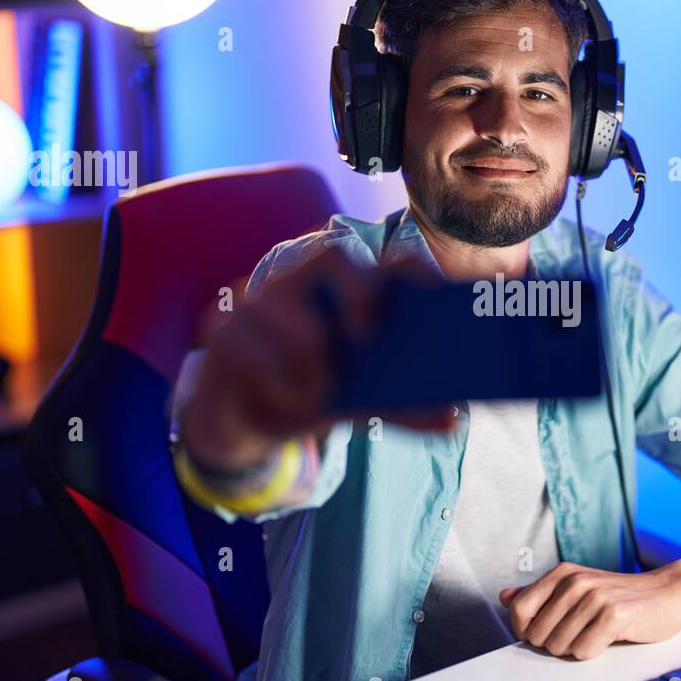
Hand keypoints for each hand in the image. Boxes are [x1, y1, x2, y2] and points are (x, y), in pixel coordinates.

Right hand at [180, 245, 452, 470]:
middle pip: (332, 257)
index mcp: (343, 297)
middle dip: (355, 288)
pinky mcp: (226, 335)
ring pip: (281, 304)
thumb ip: (402, 408)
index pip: (382, 264)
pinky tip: (290, 401)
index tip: (433, 290)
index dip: (411, 268)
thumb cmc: (309, 394)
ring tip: (321, 388)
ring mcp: (260, 306)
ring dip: (305, 349)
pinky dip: (274, 379)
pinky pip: (248, 346)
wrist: (245, 422)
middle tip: (368, 334)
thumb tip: (453, 420)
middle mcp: (303, 288)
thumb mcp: (358, 405)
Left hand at [498, 561, 680, 660]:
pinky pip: (583, 651)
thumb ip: (540, 593)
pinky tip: (609, 638)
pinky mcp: (613, 615)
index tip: (545, 634)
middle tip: (581, 632)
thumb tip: (504, 596)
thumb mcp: (578, 588)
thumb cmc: (621, 596)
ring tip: (596, 634)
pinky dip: (593, 652)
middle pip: (537, 635)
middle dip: (555, 643)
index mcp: (562, 573)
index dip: (526, 631)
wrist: (669, 592)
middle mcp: (574, 581)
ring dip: (576, 649)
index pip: (518, 610)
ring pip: (559, 647)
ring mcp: (593, 597)